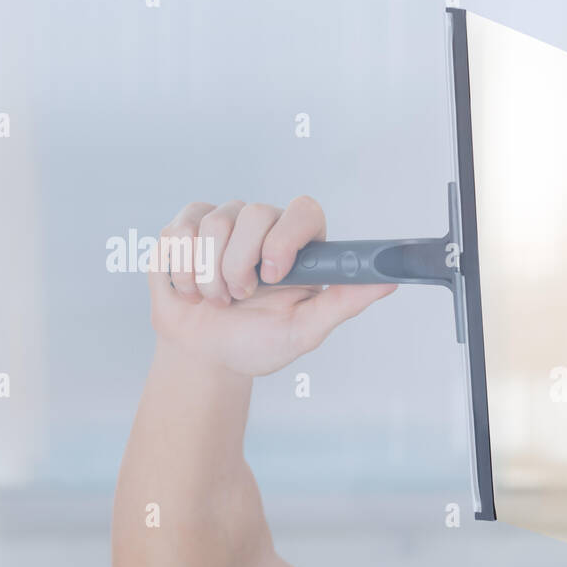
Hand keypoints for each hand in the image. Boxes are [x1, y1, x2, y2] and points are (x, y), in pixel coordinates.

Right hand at [146, 195, 396, 376]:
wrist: (206, 356)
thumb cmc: (258, 342)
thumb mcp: (305, 330)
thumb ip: (343, 303)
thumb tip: (388, 282)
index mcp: (299, 246)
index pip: (303, 210)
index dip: (285, 236)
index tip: (273, 273)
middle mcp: (264, 226)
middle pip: (252, 213)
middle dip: (239, 265)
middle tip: (241, 297)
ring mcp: (223, 223)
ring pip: (212, 223)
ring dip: (208, 275)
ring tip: (217, 300)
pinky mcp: (185, 229)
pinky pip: (178, 232)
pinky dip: (181, 270)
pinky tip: (191, 291)